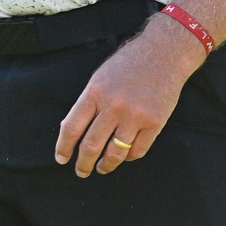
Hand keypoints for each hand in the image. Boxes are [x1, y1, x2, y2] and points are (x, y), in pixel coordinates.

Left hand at [55, 13, 206, 177]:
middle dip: (84, 164)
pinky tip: (124, 155)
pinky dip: (128, 157)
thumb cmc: (129, 63)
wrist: (164, 53)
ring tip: (103, 168)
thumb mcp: (100, 77)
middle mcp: (113, 106)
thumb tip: (75, 132)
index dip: (64, 147)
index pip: (72, 128)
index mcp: (95, 93)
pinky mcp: (155, 123)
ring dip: (106, 166)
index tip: (62, 159)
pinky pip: (137, 151)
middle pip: (91, 146)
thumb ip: (89, 102)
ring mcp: (135, 116)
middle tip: (82, 171)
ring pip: (115, 154)